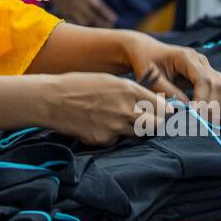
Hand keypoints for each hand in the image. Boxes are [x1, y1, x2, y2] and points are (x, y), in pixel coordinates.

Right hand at [44, 72, 173, 145]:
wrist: (51, 99)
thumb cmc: (79, 85)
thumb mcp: (109, 80)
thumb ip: (132, 91)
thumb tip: (154, 102)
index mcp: (129, 90)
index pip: (163, 107)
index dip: (167, 112)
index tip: (169, 115)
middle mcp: (126, 109)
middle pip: (156, 125)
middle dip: (156, 124)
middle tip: (150, 122)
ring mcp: (115, 127)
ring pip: (137, 134)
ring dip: (133, 129)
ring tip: (116, 119)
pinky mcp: (103, 140)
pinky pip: (116, 140)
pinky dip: (112, 135)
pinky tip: (98, 125)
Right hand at [48, 0, 117, 26]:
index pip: (99, 6)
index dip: (106, 13)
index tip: (114, 19)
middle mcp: (81, 4)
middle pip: (93, 16)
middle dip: (102, 23)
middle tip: (110, 28)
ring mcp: (73, 10)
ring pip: (83, 22)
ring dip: (91, 27)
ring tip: (99, 32)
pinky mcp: (66, 14)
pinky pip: (74, 23)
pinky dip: (80, 28)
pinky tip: (85, 33)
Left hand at [116, 32, 220, 120]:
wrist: (147, 50)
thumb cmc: (146, 62)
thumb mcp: (152, 76)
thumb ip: (167, 90)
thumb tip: (184, 106)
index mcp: (185, 57)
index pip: (202, 79)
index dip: (202, 98)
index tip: (197, 114)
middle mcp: (200, 60)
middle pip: (216, 82)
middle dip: (214, 104)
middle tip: (208, 122)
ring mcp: (206, 65)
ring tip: (217, 121)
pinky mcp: (209, 71)